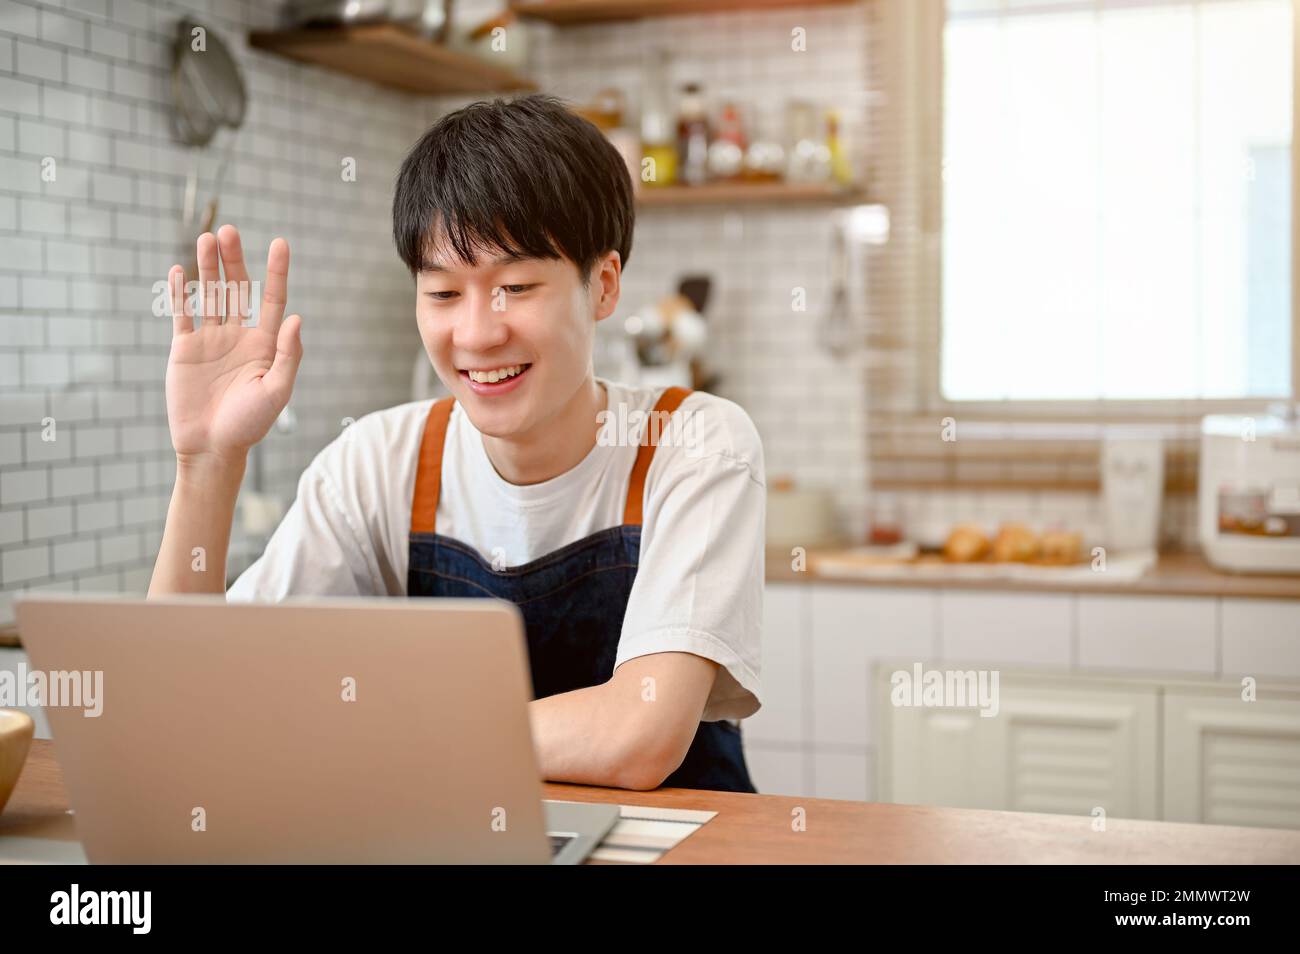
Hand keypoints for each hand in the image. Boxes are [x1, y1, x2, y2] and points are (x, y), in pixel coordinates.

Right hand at [164, 225, 302, 465]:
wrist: (211, 448)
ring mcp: (210, 341)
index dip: (276, 272)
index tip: (280, 243)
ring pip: (209, 295)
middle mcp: (238, 337)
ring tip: (207, 238)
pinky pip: (182, 315)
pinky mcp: (184, 349)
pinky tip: (179, 270)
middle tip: (230, 230)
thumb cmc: (249, 425)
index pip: (272, 300)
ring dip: (208, 268)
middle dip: (235, 260)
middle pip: (238, 289)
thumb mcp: (276, 391)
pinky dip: (179, 293)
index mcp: (265, 345)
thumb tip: (296, 318)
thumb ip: (288, 355)